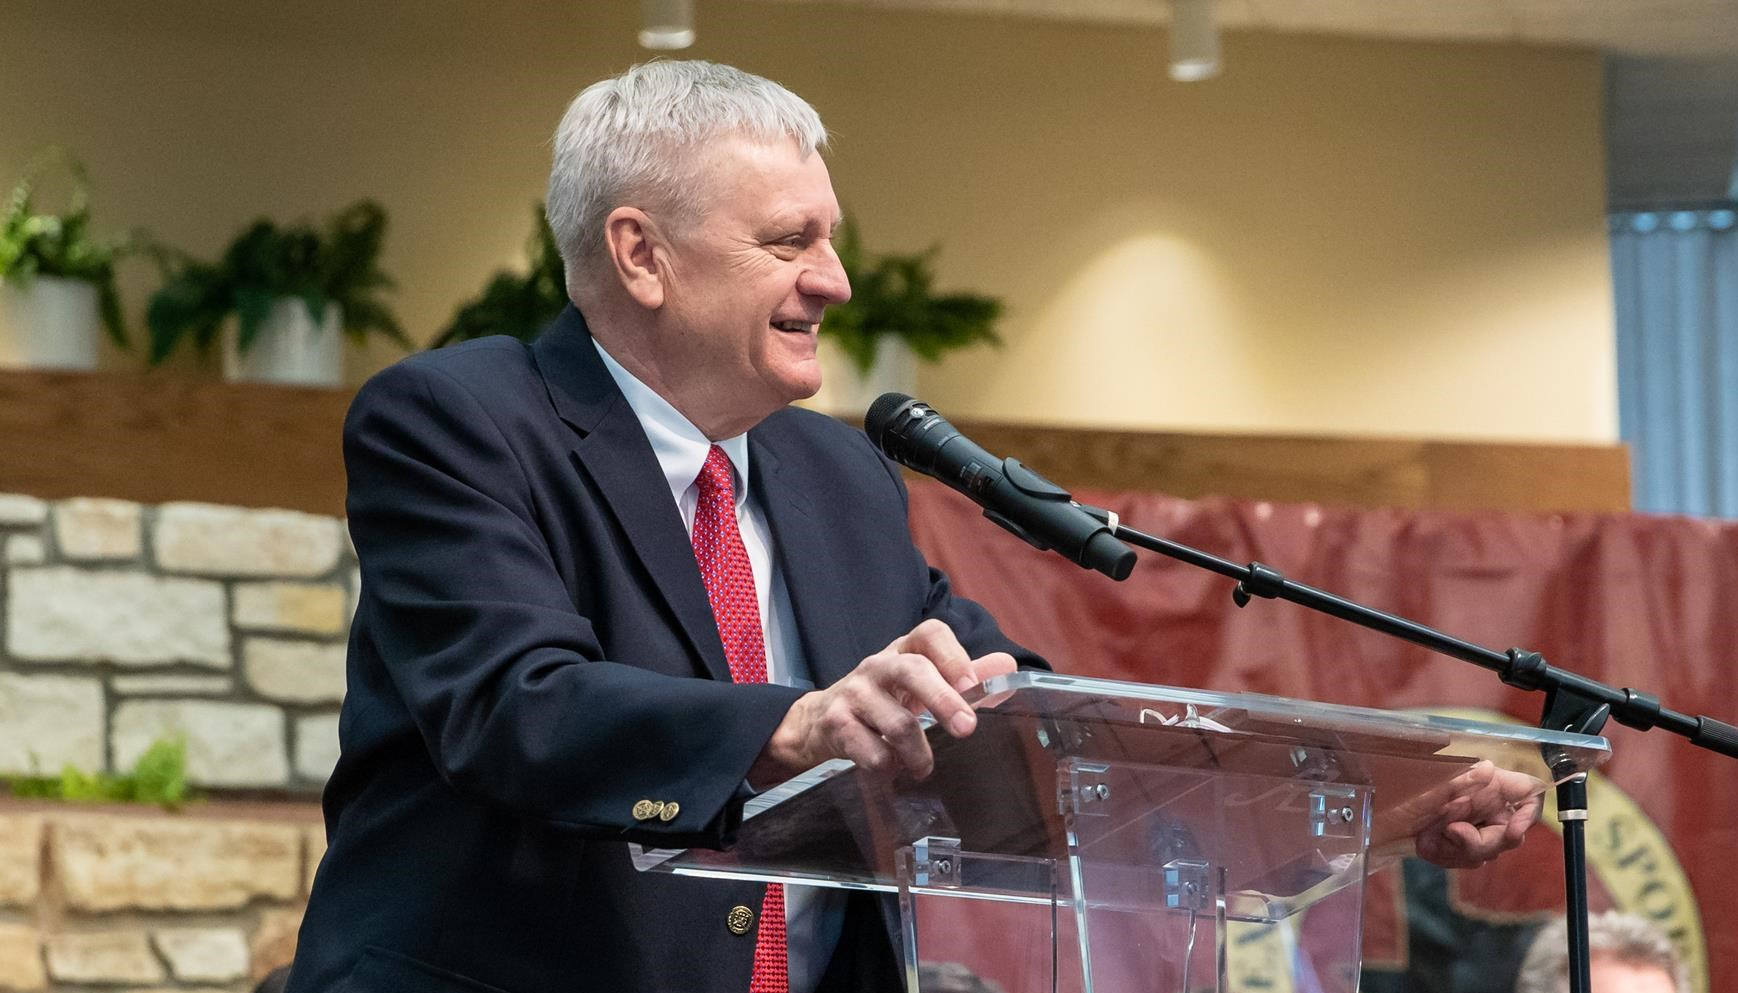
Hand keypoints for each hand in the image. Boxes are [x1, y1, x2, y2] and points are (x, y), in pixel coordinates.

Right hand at [751, 619, 1016, 783]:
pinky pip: (870, 751)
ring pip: (896, 722)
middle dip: (942, 700)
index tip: (972, 684)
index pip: (930, 633)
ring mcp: (854, 693)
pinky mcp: (836, 724)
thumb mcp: (922, 684)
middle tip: (966, 728)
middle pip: (912, 671)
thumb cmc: (884, 700)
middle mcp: (879, 665)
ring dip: (918, 752)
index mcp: (905, 651)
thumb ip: (965, 678)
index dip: (953, 655)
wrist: (818, 721)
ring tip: (925, 768)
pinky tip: (890, 772)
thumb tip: (1009, 667)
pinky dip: (887, 768)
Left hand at [1400, 760, 1543, 868]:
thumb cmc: (1398, 794)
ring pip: (1485, 852)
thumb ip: (1459, 782)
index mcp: (1485, 783)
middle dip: (1476, 841)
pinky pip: (1467, 860)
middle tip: (1448, 833)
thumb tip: (1488, 768)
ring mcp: (1475, 825)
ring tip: (1426, 840)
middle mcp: (1485, 804)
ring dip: (1455, 851)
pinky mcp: (1461, 844)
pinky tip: (1426, 846)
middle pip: (1508, 835)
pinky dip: (1446, 856)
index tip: (1512, 830)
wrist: (1372, 818)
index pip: (1528, 793)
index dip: (1529, 812)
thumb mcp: (1427, 788)